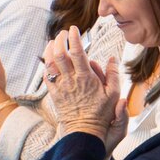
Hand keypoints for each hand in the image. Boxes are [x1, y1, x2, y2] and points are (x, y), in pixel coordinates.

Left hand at [48, 26, 125, 148]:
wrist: (84, 130)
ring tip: (53, 42)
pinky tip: (49, 60)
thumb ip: (113, 74)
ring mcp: (61, 87)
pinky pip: (47, 76)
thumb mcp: (113, 94)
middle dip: (59, 40)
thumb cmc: (101, 113)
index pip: (77, 53)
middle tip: (63, 33)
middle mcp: (71, 80)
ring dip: (50, 50)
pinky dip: (46, 65)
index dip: (74, 38)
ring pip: (49, 64)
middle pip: (59, 55)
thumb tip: (113, 58)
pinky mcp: (54, 94)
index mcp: (86, 78)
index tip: (74, 29)